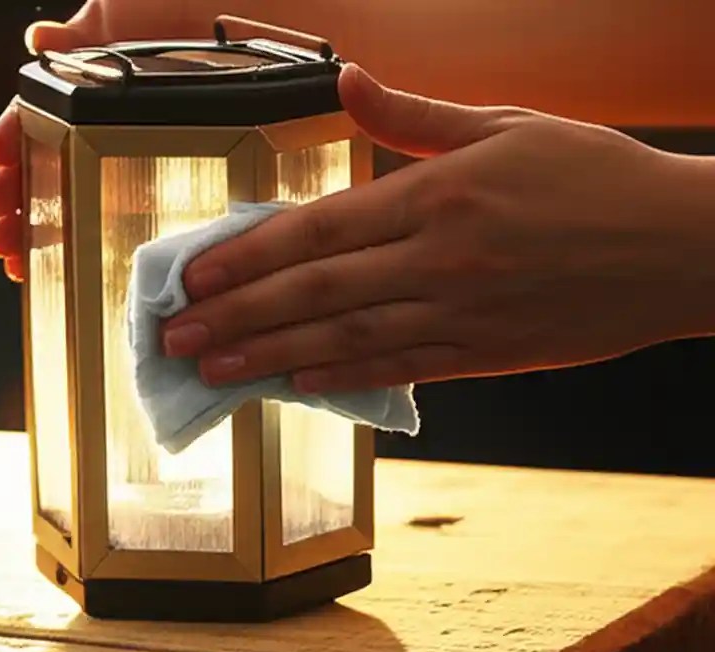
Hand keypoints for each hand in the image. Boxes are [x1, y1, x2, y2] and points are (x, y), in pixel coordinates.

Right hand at [0, 0, 219, 281]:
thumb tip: (40, 40)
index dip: (16, 143)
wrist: (287, 13)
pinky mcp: (209, 183)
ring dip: (47, 235)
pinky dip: (113, 250)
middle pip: (60, 169)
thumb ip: (90, 27)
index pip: (47, 118)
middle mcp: (131, 123)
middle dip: (22, 205)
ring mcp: (167, 155)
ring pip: (94, 202)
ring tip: (21, 259)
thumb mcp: (137, 6)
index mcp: (110, 83)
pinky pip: (155, 224)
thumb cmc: (213, 5)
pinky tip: (85, 271)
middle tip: (2, 235)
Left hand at [162, 64, 714, 392]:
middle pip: (313, 292)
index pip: (316, 229)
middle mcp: (439, 259)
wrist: (685, 247)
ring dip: (269, 358)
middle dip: (235, 316)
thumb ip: (413, 115)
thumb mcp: (505, 125)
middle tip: (175, 336)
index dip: (245, 256)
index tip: (193, 275)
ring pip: (345, 341)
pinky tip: (295, 386)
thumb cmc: (595, 178)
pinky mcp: (486, 355)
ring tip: (213, 370)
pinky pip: (400, 371)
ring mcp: (461, 314)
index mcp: (436, 195)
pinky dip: (343, 381)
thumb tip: (347, 78)